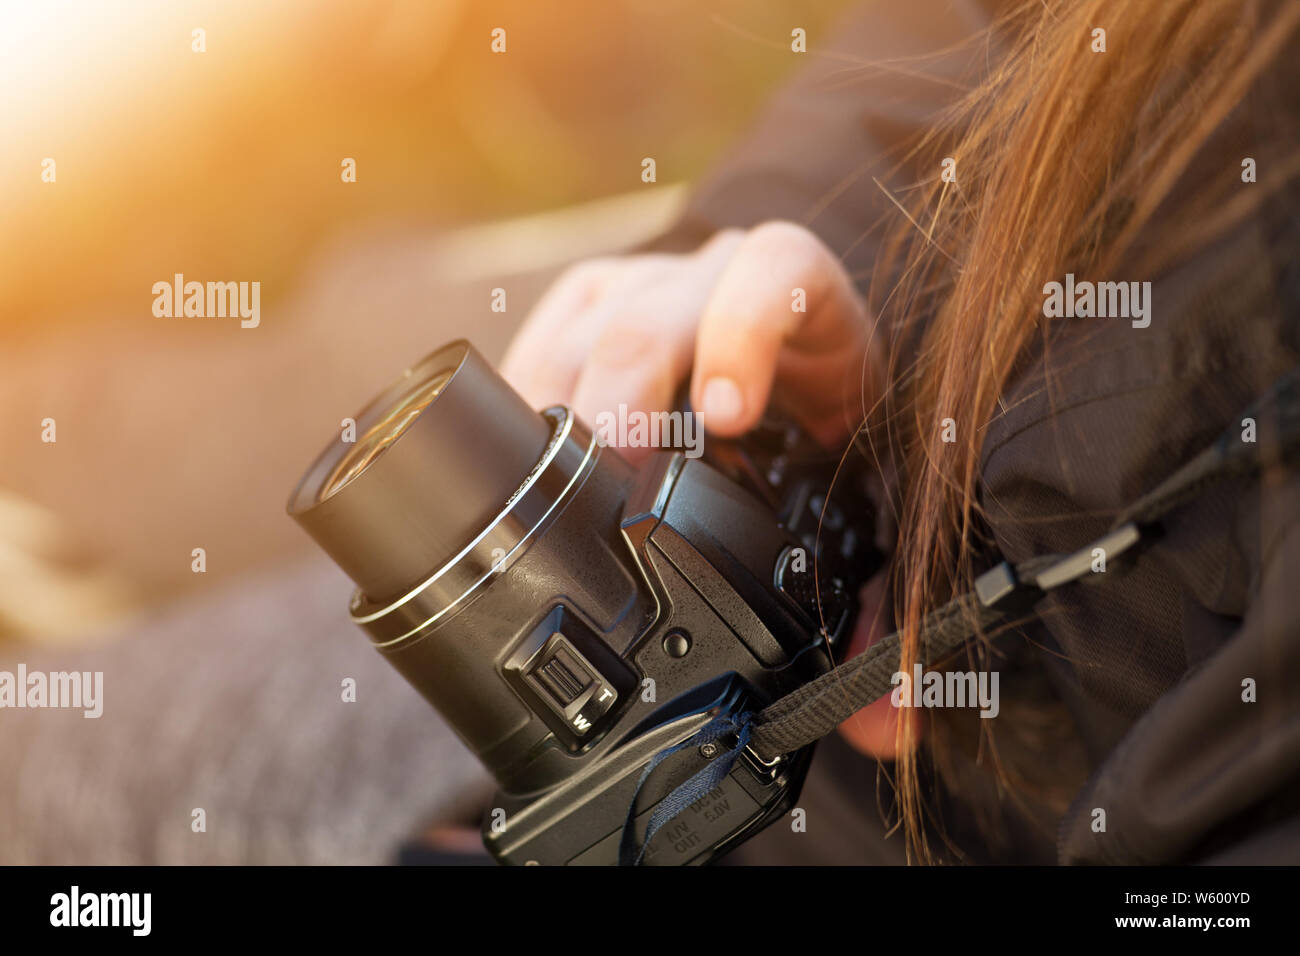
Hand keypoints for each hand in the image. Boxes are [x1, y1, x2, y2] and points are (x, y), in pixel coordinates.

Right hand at [502, 220, 904, 755]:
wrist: (790, 363)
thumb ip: (893, 600)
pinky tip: (519, 468)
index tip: (728, 416)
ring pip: (576, 333)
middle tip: (607, 493)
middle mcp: (711, 282)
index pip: (771, 272)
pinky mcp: (581, 309)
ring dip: (555, 414)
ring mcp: (638, 288)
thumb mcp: (877, 491)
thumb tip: (886, 720)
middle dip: (619, 406)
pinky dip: (523, 406)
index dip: (743, 332)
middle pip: (647, 319)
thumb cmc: (833, 421)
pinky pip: (535, 342)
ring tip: (547, 501)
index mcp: (803, 302)